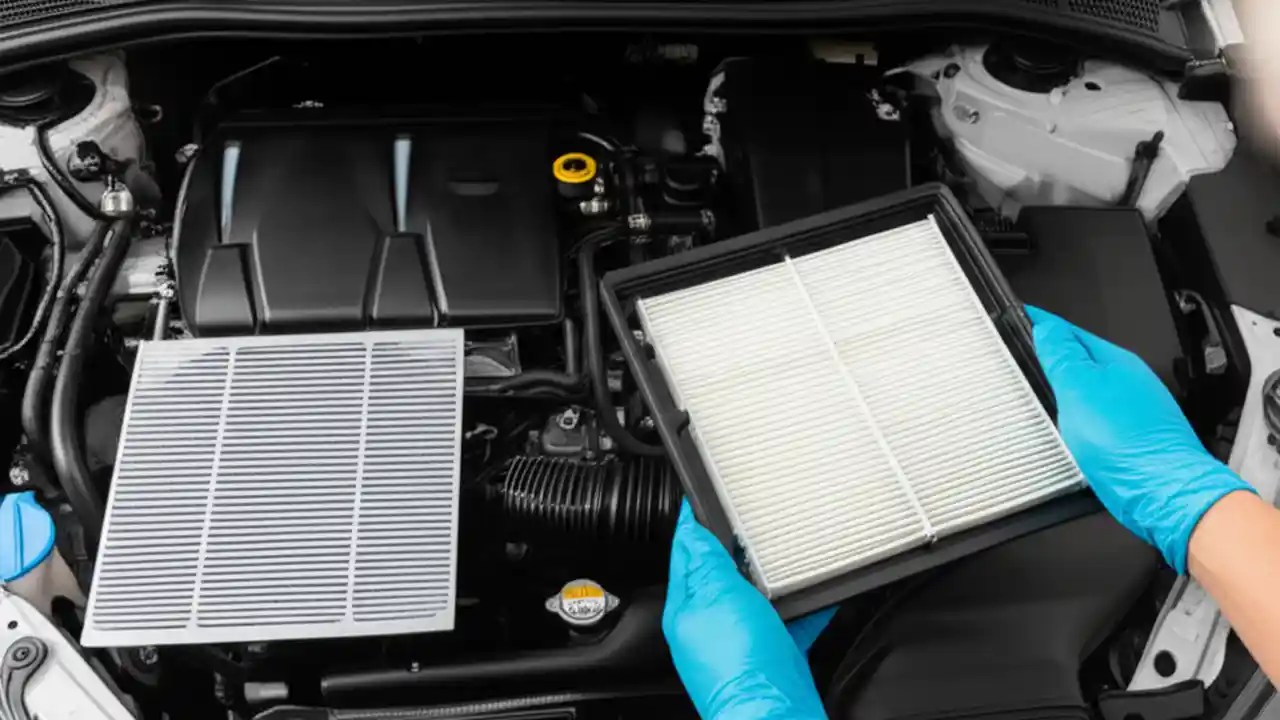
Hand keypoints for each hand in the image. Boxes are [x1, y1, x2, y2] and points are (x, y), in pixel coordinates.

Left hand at [663, 502, 826, 719]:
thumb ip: (706, 563)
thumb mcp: (719, 598)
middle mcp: (713, 626)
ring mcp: (745, 643)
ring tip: (789, 553)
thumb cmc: (740, 666)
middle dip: (736, 549)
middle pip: (722, 575)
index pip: (684, 554)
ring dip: (773, 578)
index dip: (691, 524)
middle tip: (750, 521)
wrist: (776, 717)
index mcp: (687, 609)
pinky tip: (820, 594)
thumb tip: (689, 530)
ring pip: (758, 599)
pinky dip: (805, 607)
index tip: (700, 498)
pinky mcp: (776, 657)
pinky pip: (790, 622)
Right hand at [1026, 306, 1254, 572]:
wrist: (1164, 492)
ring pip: (1090, 388)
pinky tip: (1067, 423)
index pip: (1071, 332)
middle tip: (1024, 349)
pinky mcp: (1131, 439)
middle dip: (1053, 353)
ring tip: (1040, 384)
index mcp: (1117, 362)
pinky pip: (1097, 415)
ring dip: (1065, 384)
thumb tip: (1046, 329)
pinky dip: (1077, 412)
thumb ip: (1061, 357)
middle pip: (1082, 359)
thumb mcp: (1079, 389)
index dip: (1042, 324)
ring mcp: (1132, 411)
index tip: (1020, 316)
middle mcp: (1129, 383)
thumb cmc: (1126, 442)